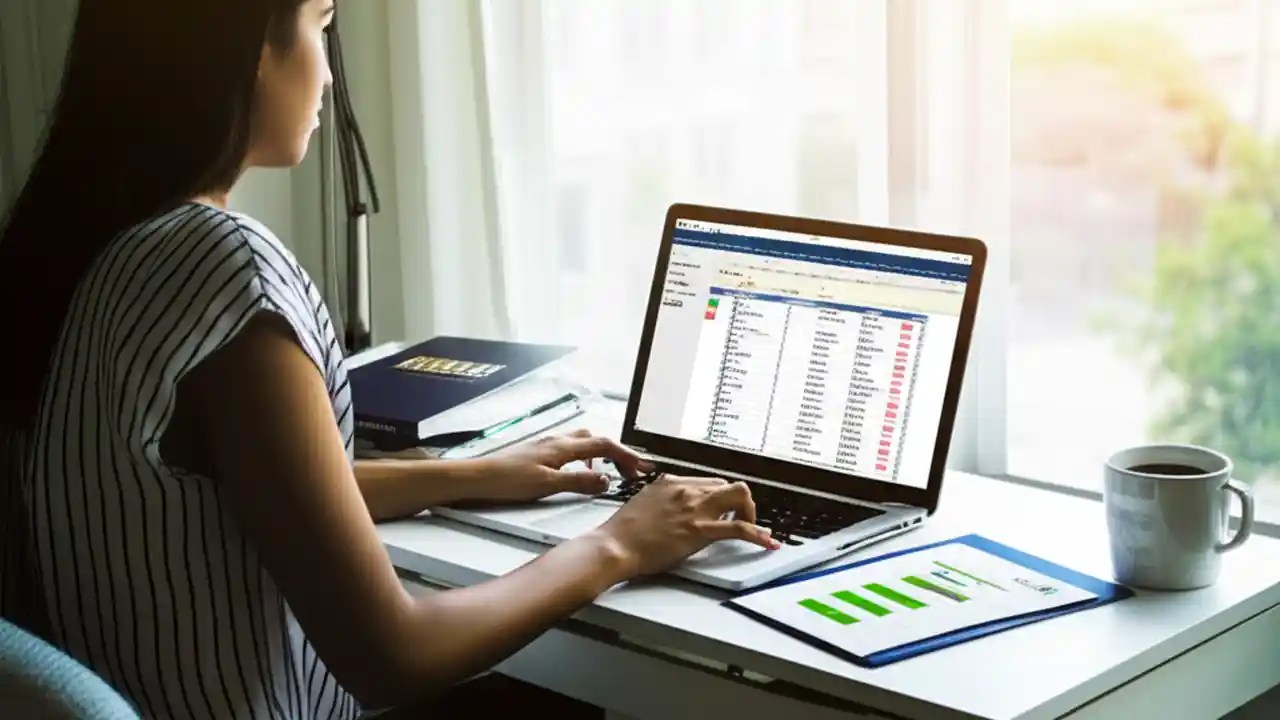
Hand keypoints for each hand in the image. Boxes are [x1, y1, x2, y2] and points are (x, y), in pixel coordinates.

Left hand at [473, 429, 653, 503]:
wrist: (479, 477)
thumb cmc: (510, 480)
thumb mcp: (548, 484)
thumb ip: (579, 482)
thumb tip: (608, 481)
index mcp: (564, 446)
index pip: (604, 444)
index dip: (626, 454)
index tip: (642, 468)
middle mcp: (558, 440)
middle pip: (596, 438)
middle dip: (616, 452)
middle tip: (629, 471)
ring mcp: (547, 445)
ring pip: (582, 442)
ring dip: (600, 453)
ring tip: (608, 473)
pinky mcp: (539, 452)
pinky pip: (571, 449)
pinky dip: (584, 458)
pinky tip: (578, 473)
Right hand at [591, 475, 780, 577]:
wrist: (615, 545)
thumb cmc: (623, 532)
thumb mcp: (643, 503)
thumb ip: (662, 501)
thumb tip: (672, 508)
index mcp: (671, 482)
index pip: (708, 481)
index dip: (721, 497)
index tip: (725, 509)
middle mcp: (686, 490)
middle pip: (727, 485)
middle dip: (739, 503)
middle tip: (740, 520)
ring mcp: (695, 508)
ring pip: (739, 496)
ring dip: (751, 513)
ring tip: (753, 529)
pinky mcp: (700, 530)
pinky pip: (739, 528)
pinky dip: (758, 535)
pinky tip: (766, 542)